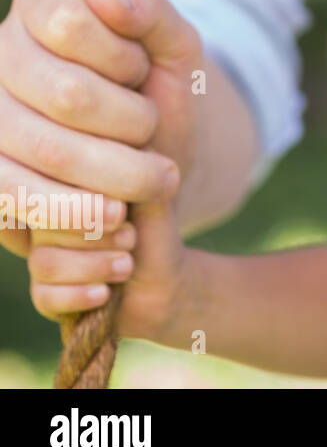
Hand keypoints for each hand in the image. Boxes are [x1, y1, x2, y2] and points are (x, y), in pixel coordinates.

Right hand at [0, 0, 201, 257]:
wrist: (152, 161)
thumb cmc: (159, 93)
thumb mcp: (174, 48)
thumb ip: (151, 11)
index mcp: (37, 9)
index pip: (73, 25)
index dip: (124, 59)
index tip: (143, 75)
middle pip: (66, 95)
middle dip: (132, 123)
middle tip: (155, 135)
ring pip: (44, 151)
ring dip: (117, 175)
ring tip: (156, 182)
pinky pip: (13, 201)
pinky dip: (77, 217)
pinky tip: (119, 218)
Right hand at [27, 158, 189, 341]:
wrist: (163, 281)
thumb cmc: (154, 233)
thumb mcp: (151, 198)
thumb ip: (140, 172)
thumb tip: (134, 149)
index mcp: (67, 191)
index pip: (56, 190)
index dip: (93, 206)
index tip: (125, 213)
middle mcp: (47, 223)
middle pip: (48, 227)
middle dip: (98, 237)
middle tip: (130, 240)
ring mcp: (43, 258)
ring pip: (44, 263)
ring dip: (96, 266)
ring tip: (127, 265)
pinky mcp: (45, 294)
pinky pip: (44, 296)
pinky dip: (79, 296)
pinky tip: (104, 293)